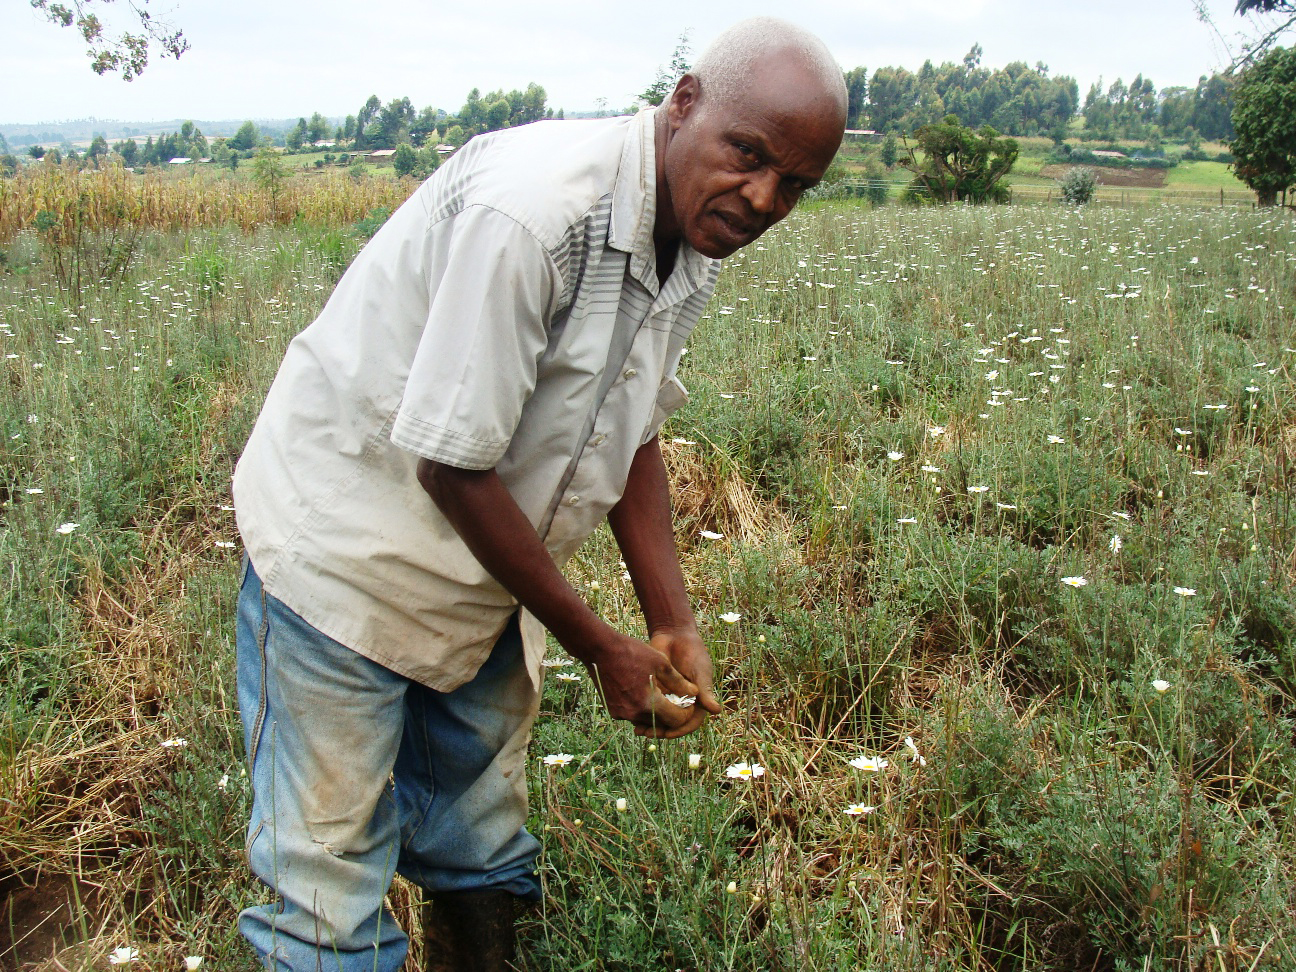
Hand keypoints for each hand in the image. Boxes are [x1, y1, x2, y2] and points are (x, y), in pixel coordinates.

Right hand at [581, 631, 704, 736]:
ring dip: (656, 711)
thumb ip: (679, 682)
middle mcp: (633, 713)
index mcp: (648, 702)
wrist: (600, 650)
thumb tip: (694, 694)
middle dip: (671, 713)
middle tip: (676, 699)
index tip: (688, 704)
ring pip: (646, 719)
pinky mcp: (612, 710)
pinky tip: (643, 692)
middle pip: (660, 722)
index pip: (675, 720)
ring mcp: (621, 714)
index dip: (685, 714)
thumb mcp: (660, 663)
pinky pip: (633, 714)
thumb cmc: (632, 653)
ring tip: (661, 694)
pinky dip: (641, 708)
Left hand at [639, 626, 721, 738]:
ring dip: (649, 724)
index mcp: (696, 702)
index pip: (689, 723)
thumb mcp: (700, 672)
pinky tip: (630, 714)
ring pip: (658, 716)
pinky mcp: (654, 690)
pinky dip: (641, 711)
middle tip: (648, 733)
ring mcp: (667, 697)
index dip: (679, 730)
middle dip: (660, 730)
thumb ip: (705, 691)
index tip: (667, 733)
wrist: (675, 636)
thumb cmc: (694, 652)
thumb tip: (716, 711)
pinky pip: (648, 704)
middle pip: (671, 723)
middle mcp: (681, 703)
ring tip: (638, 729)